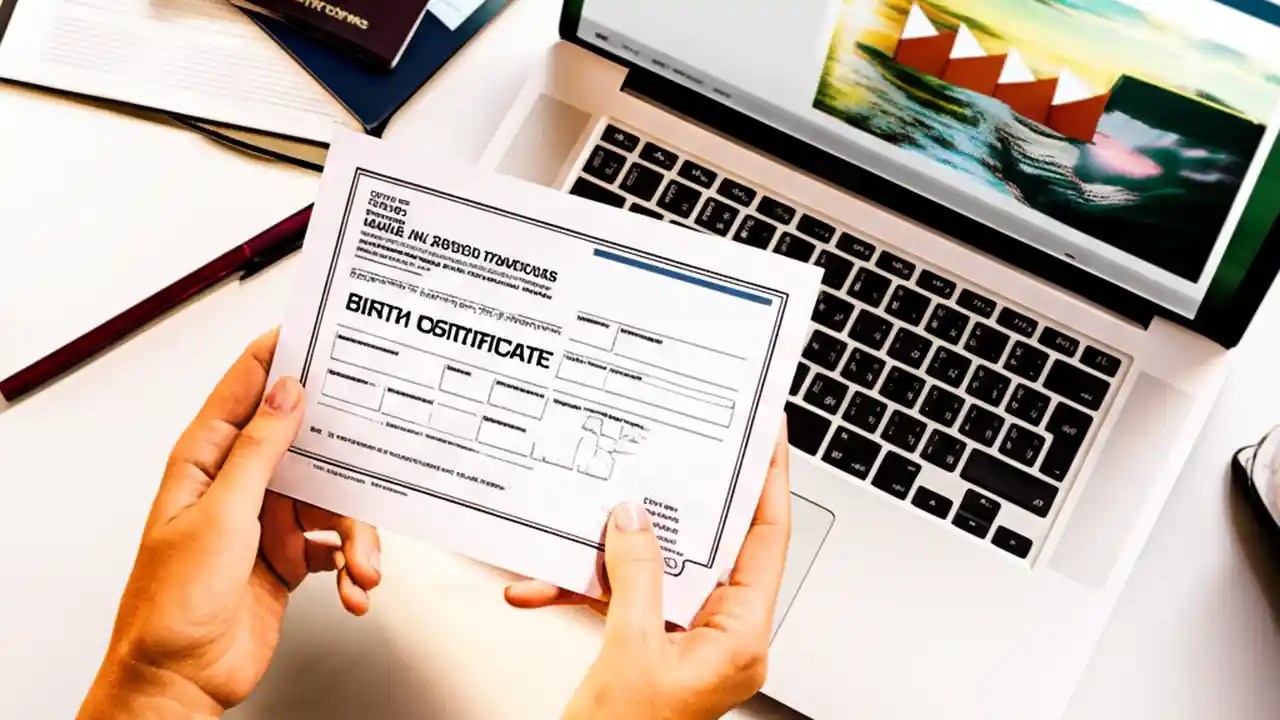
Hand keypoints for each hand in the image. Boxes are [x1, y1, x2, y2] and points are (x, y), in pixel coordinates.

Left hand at [77, 330, 381, 718]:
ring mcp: (267, 523)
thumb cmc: (173, 604)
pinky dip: (353, 567)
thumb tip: (284, 394)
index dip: (278, 358)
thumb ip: (258, 451)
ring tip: (365, 566)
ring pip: (332, 505)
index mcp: (207, 462)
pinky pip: (337, 548)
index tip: (315, 332)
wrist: (180, 679)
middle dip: (345, 465)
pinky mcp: (289, 560)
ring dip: (356, 537)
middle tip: (376, 456)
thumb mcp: (222, 516)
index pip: (244, 391)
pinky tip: (355, 587)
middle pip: (307, 449)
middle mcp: (239, 486)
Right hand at [505, 427, 790, 719]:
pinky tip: (545, 584)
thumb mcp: (628, 650)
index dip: (768, 482)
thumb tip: (635, 519)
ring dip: (612, 551)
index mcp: (740, 638)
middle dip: (678, 504)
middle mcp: (721, 637)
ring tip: (588, 520)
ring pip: (657, 570)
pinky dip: (583, 589)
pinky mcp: (648, 648)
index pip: (767, 540)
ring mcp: (684, 642)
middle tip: (676, 450)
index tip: (766, 436)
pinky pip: (622, 601)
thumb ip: (635, 575)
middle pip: (710, 547)